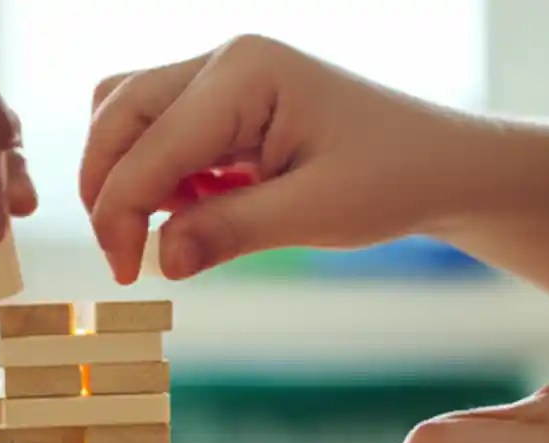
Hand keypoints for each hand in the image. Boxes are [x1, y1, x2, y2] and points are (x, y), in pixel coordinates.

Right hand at [81, 34, 479, 283]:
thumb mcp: (314, 214)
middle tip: (124, 258)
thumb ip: (228, 232)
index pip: (150, 145)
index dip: (121, 214)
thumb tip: (158, 261)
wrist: (442, 166)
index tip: (123, 275)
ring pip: (128, 115)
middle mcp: (225, 60)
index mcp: (246, 72)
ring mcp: (223, 76)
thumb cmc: (393, 178)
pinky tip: (191, 211)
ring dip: (125, 175)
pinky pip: (160, 131)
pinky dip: (154, 175)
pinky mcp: (226, 103)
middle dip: (107, 187)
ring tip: (162, 230)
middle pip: (117, 112)